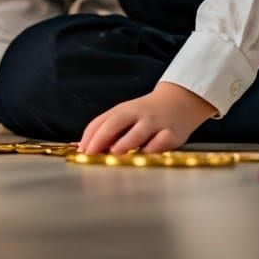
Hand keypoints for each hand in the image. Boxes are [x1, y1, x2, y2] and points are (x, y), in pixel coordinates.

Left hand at [78, 82, 216, 154]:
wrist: (178, 103)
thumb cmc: (145, 114)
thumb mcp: (125, 116)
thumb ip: (105, 130)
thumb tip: (79, 146)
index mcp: (122, 111)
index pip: (101, 122)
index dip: (89, 137)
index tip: (80, 152)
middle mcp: (137, 114)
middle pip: (115, 122)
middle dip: (101, 138)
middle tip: (90, 153)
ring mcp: (155, 123)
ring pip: (138, 132)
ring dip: (125, 143)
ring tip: (114, 153)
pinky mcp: (171, 134)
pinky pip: (160, 142)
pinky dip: (151, 149)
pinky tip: (144, 156)